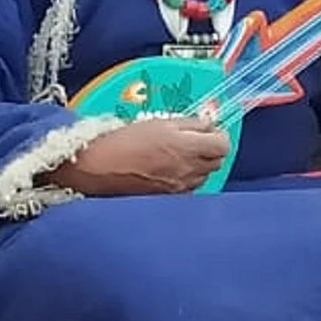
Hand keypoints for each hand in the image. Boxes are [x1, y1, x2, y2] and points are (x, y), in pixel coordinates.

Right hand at [54, 116, 229, 197]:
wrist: (97, 169)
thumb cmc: (123, 141)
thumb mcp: (158, 123)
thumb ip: (189, 124)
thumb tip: (209, 125)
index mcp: (186, 146)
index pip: (223, 144)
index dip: (218, 135)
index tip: (208, 131)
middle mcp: (189, 170)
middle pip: (217, 161)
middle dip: (210, 149)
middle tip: (193, 141)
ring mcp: (181, 187)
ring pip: (204, 175)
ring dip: (198, 165)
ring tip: (177, 156)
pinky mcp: (169, 198)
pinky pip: (189, 187)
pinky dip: (186, 178)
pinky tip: (168, 170)